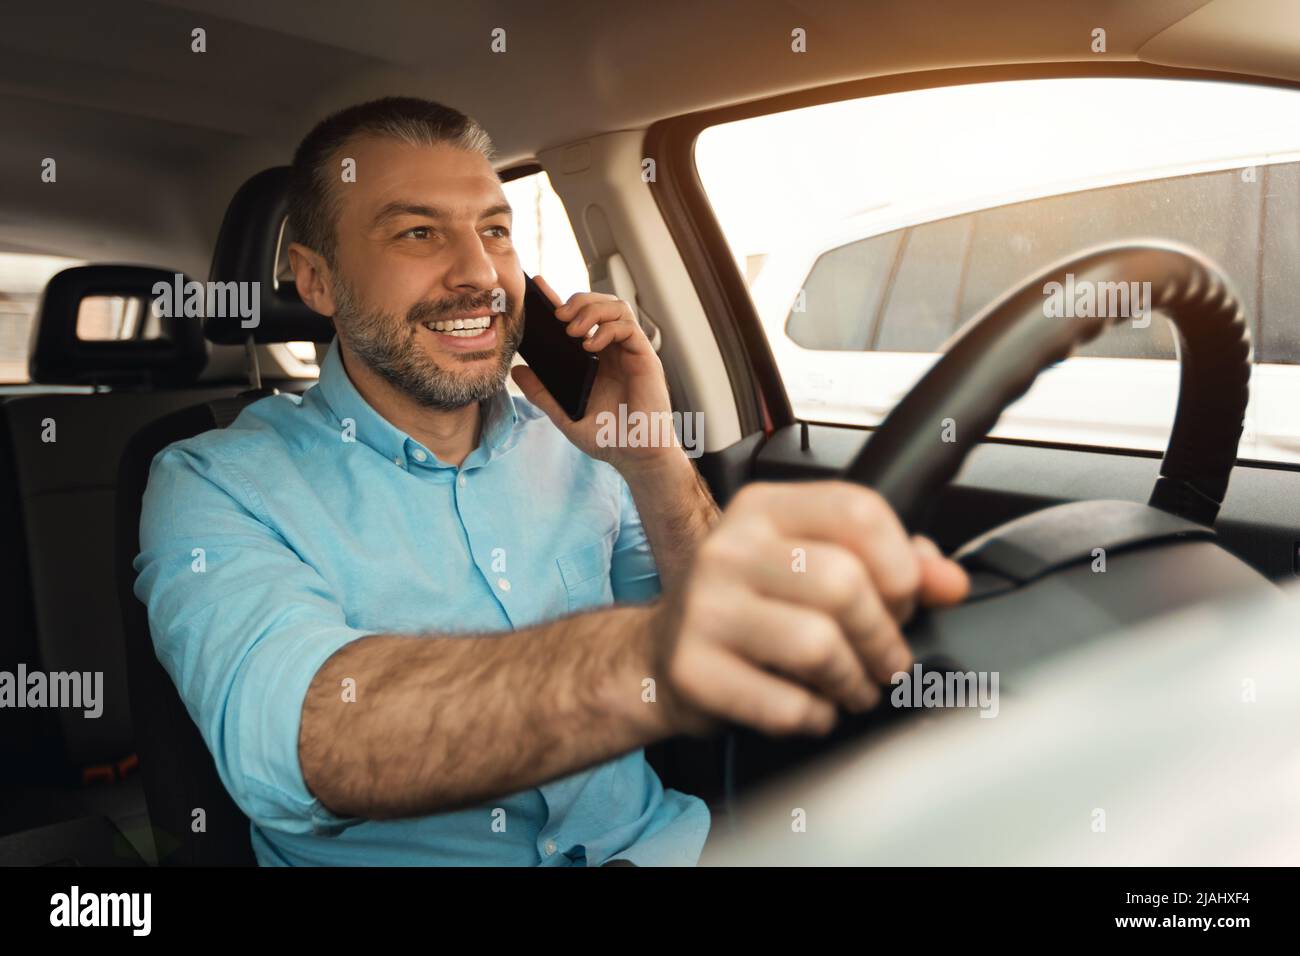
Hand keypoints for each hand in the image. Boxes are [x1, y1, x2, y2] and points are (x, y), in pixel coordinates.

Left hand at [509, 275, 676, 471]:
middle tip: (557, 315)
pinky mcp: (644, 358)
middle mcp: (614, 350)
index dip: (558, 299)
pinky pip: (629, 327)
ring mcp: (630, 352)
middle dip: (577, 301)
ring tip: (572, 329)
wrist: (636, 456)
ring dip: (592, 310)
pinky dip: (608, 328)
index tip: (538, 287)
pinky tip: (591, 344)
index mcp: (596, 358)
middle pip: (599, 304)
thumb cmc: (608, 438)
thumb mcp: (564, 414)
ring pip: (616, 307)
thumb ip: (542, 392)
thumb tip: (517, 371)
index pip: (578, 319)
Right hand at [649, 481, 969, 735]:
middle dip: (885, 636)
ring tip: (851, 687)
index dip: (901, 563)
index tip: (903, 597)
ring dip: (855, 682)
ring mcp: (704, 607)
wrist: (658, 657)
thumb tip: (949, 580)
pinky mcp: (693, 668)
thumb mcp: (810, 564)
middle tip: (884, 659)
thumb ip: (890, 563)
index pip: (857, 511)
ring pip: (819, 645)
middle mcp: (728, 548)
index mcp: (763, 508)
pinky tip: (810, 707)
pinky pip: (786, 703)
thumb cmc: (747, 608)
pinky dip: (816, 716)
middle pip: (845, 583)